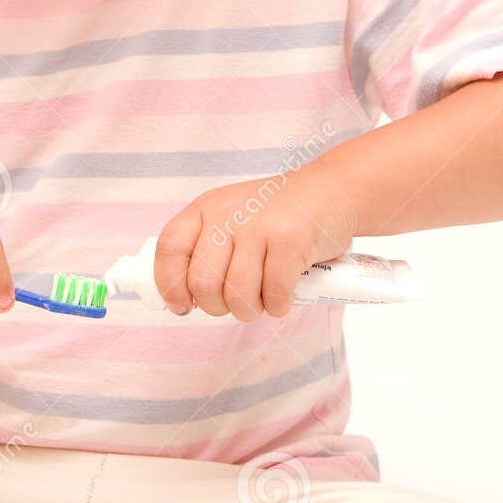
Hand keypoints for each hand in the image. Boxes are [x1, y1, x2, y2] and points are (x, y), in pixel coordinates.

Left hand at [153, 164, 357, 318]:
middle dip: (217, 307)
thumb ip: (207, 252)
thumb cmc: (278, 217)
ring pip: (237, 295)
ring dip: (250, 310)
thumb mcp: (232, 220)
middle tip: (236, 303)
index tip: (183, 306)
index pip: (169, 250)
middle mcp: (226, 215)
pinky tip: (285, 294)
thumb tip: (185, 302)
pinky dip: (279, 306)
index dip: (170, 285)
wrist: (332, 191)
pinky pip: (274, 295)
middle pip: (202, 283)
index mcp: (205, 209)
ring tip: (261, 300)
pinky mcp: (289, 241)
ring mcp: (258, 226)